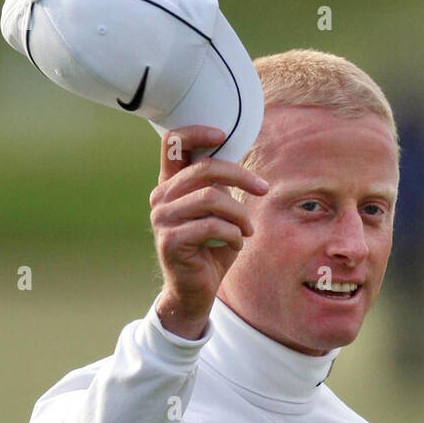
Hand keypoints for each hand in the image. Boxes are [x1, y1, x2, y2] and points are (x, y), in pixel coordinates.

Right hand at [149, 126, 268, 339]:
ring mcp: (162, 219)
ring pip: (211, 198)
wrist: (195, 291)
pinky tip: (237, 243)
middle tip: (263, 188)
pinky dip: (233, 233)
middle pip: (204, 169)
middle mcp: (160, 197)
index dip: (197, 132)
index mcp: (170, 185)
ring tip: (248, 229)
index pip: (173, 143)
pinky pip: (211, 226)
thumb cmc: (210, 249)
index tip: (223, 133)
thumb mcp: (218, 213)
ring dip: (239, 213)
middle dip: (241, 176)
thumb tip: (239, 163)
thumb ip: (220, 187)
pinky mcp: (171, 240)